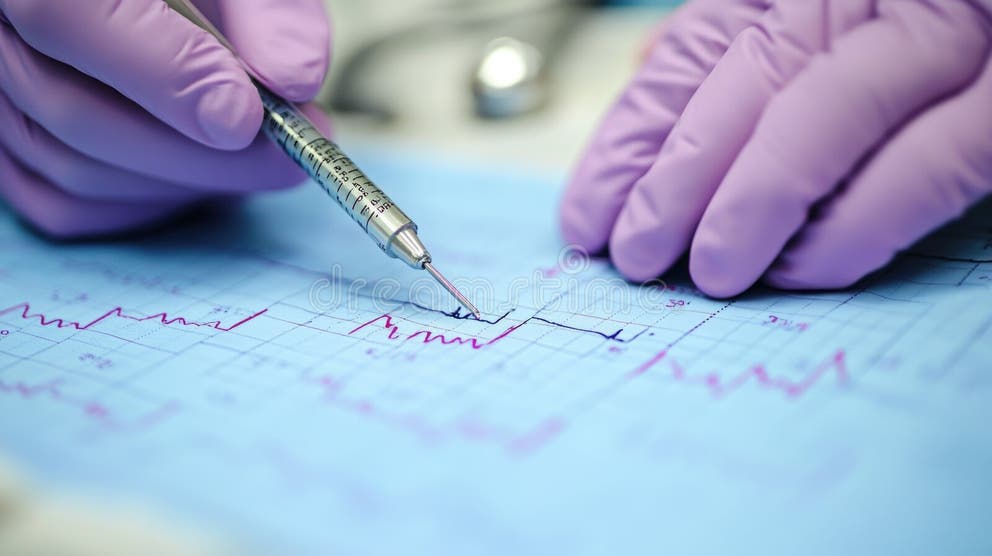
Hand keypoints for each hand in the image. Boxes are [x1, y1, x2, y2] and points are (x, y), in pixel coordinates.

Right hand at [0, 0, 330, 236]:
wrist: (162, 8)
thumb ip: (266, 10)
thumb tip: (293, 76)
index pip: (64, 15)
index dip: (161, 74)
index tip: (246, 117)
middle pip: (74, 113)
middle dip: (200, 154)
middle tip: (288, 155)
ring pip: (72, 169)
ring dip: (185, 183)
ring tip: (260, 160)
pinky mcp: (14, 148)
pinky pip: (67, 205)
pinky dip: (146, 204)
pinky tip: (205, 178)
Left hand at [560, 0, 991, 296]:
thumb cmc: (899, 64)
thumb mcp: (810, 39)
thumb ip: (729, 55)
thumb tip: (640, 67)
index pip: (692, 55)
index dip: (633, 139)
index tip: (588, 216)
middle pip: (747, 82)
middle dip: (676, 178)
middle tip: (634, 255)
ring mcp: (945, 41)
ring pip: (822, 115)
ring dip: (751, 202)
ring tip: (708, 272)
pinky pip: (924, 168)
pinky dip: (853, 225)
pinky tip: (798, 271)